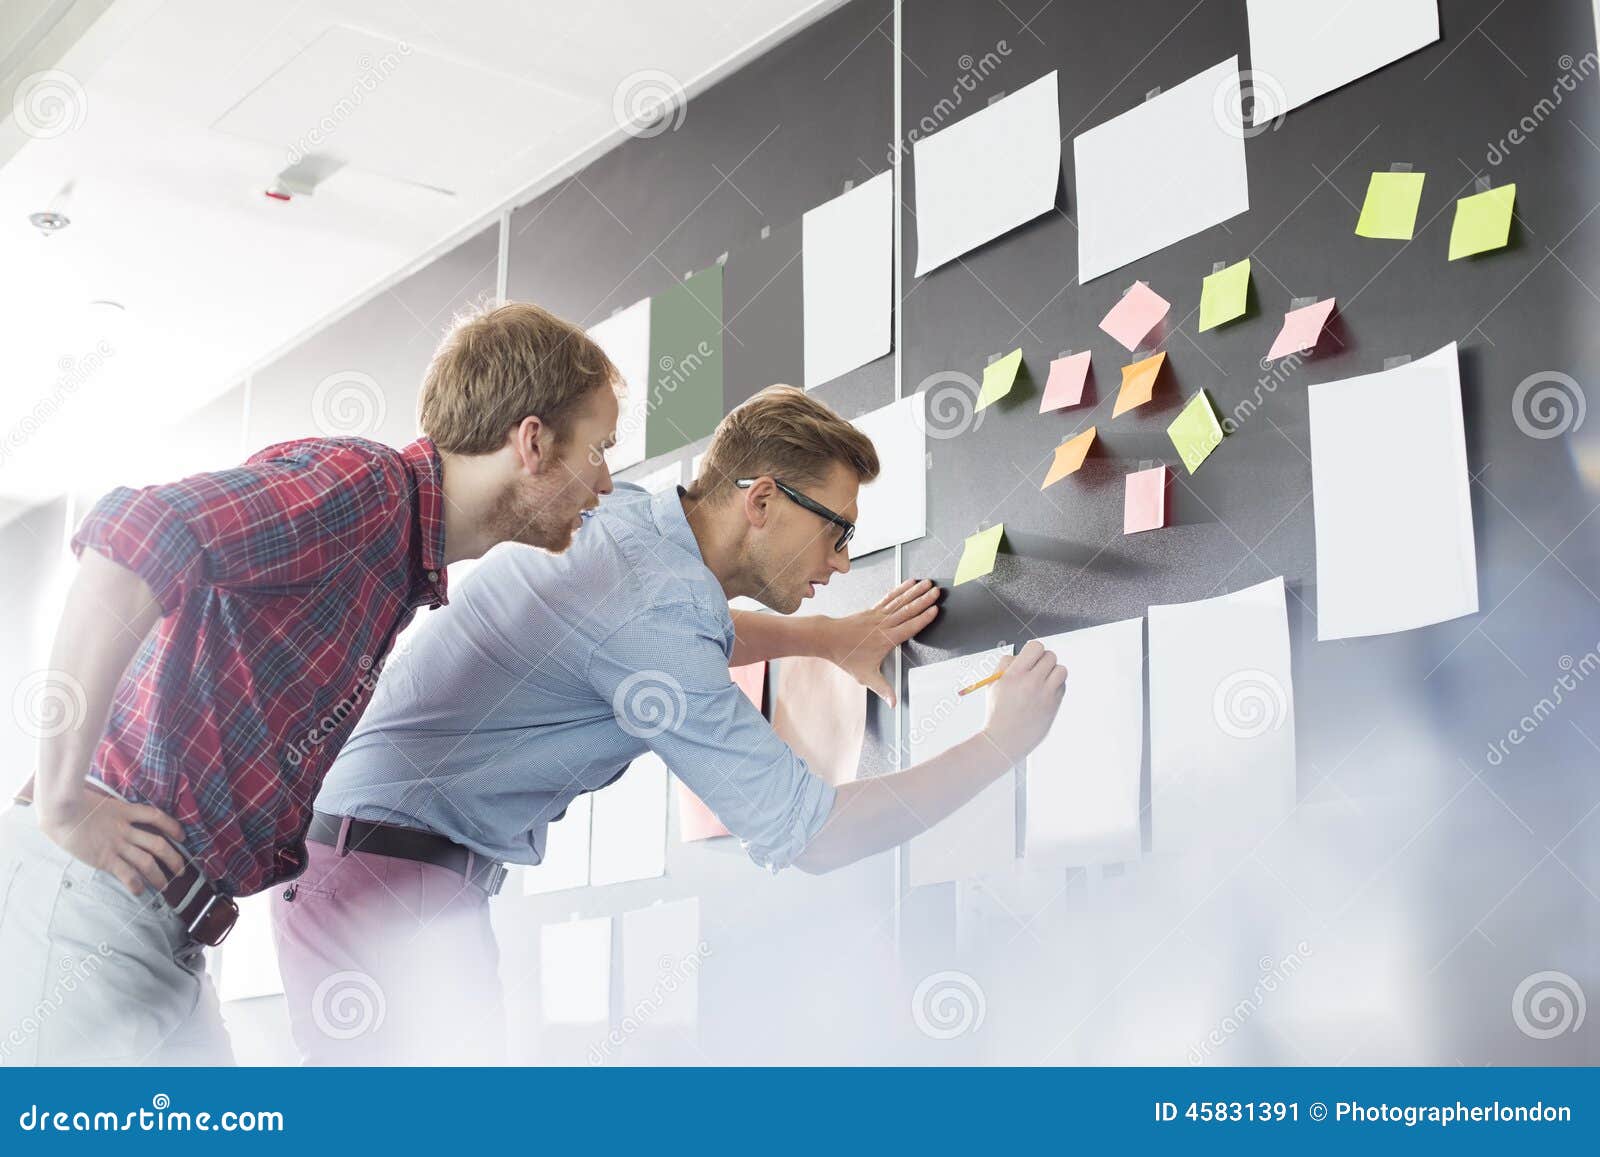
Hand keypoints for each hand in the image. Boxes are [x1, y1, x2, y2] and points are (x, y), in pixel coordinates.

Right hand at [37, 785, 186, 896]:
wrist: (60, 811)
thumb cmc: (72, 803)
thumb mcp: (99, 800)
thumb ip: (111, 808)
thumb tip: (113, 812)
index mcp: (125, 811)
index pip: (157, 816)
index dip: (173, 826)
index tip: (182, 836)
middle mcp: (126, 829)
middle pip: (159, 844)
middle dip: (174, 859)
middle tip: (181, 870)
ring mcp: (117, 844)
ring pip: (147, 861)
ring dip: (159, 875)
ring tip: (165, 885)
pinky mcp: (105, 858)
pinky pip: (126, 873)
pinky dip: (136, 884)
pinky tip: (140, 892)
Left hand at [826, 579, 940, 705]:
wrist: (827, 638)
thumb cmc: (846, 656)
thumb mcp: (865, 676)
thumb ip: (882, 689)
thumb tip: (894, 703)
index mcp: (886, 639)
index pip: (909, 627)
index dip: (923, 618)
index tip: (935, 609)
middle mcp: (883, 624)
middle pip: (907, 610)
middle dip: (923, 600)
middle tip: (936, 591)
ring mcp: (878, 615)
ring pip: (900, 601)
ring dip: (915, 592)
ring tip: (927, 583)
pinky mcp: (872, 610)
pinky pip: (889, 598)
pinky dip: (900, 590)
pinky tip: (907, 584)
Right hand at [981, 640, 1067, 763]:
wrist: (1005, 740)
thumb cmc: (998, 711)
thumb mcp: (993, 684)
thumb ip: (1005, 664)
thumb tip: (1021, 655)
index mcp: (1015, 675)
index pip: (1036, 647)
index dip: (1033, 650)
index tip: (1030, 657)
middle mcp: (1032, 683)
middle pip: (1050, 656)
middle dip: (1043, 660)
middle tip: (1035, 670)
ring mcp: (1046, 695)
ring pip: (1061, 669)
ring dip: (1053, 671)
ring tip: (1043, 680)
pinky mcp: (1054, 705)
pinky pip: (1063, 685)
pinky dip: (1056, 685)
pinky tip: (1045, 692)